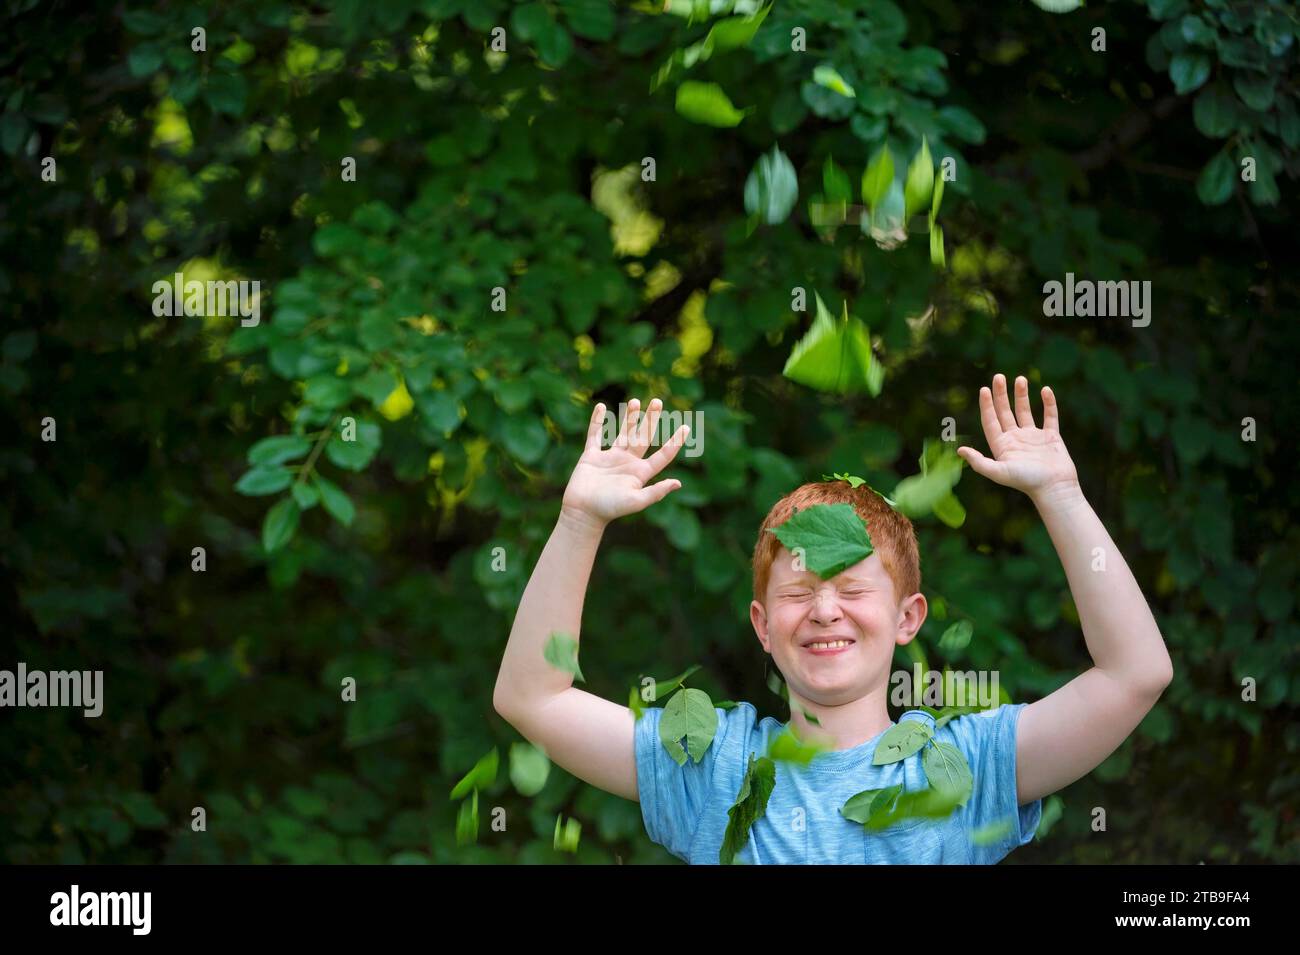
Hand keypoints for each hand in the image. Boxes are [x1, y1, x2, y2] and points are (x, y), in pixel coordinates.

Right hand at [561, 397, 689, 528]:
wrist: (582, 513)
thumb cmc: (609, 509)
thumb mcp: (636, 501)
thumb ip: (656, 492)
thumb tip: (678, 483)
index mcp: (640, 473)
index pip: (662, 455)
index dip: (674, 442)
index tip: (686, 427)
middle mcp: (627, 463)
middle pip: (643, 437)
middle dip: (650, 419)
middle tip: (658, 401)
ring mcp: (610, 458)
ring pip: (622, 433)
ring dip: (629, 418)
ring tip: (635, 401)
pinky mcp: (591, 457)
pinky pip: (595, 435)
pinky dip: (597, 421)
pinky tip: (601, 407)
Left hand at [957, 374, 1080, 503]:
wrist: (1055, 488)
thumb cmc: (1026, 481)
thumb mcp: (999, 472)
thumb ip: (979, 462)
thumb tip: (959, 450)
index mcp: (1002, 446)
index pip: (991, 421)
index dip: (986, 405)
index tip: (984, 389)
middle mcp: (1015, 439)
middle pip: (1005, 412)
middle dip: (1001, 395)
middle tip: (998, 377)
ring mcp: (1033, 437)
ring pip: (1025, 411)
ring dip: (1022, 395)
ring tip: (1020, 379)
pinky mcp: (1051, 437)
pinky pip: (1049, 416)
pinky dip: (1048, 403)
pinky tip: (1045, 390)